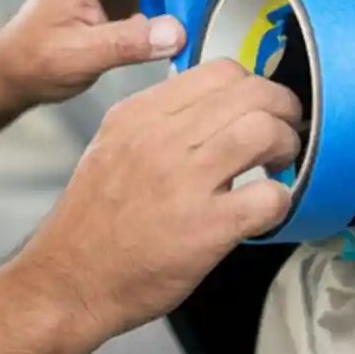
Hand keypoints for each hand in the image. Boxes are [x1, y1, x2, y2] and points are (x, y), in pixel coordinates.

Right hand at [15, 59, 301, 336]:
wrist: (68, 283)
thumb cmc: (92, 223)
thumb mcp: (112, 147)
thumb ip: (157, 120)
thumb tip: (212, 104)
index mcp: (139, 115)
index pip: (220, 70)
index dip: (254, 85)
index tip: (260, 107)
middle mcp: (160, 140)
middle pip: (251, 93)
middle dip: (282, 110)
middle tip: (284, 132)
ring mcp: (183, 183)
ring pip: (264, 131)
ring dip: (286, 145)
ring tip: (279, 164)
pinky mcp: (206, 228)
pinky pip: (268, 196)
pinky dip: (281, 199)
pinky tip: (268, 207)